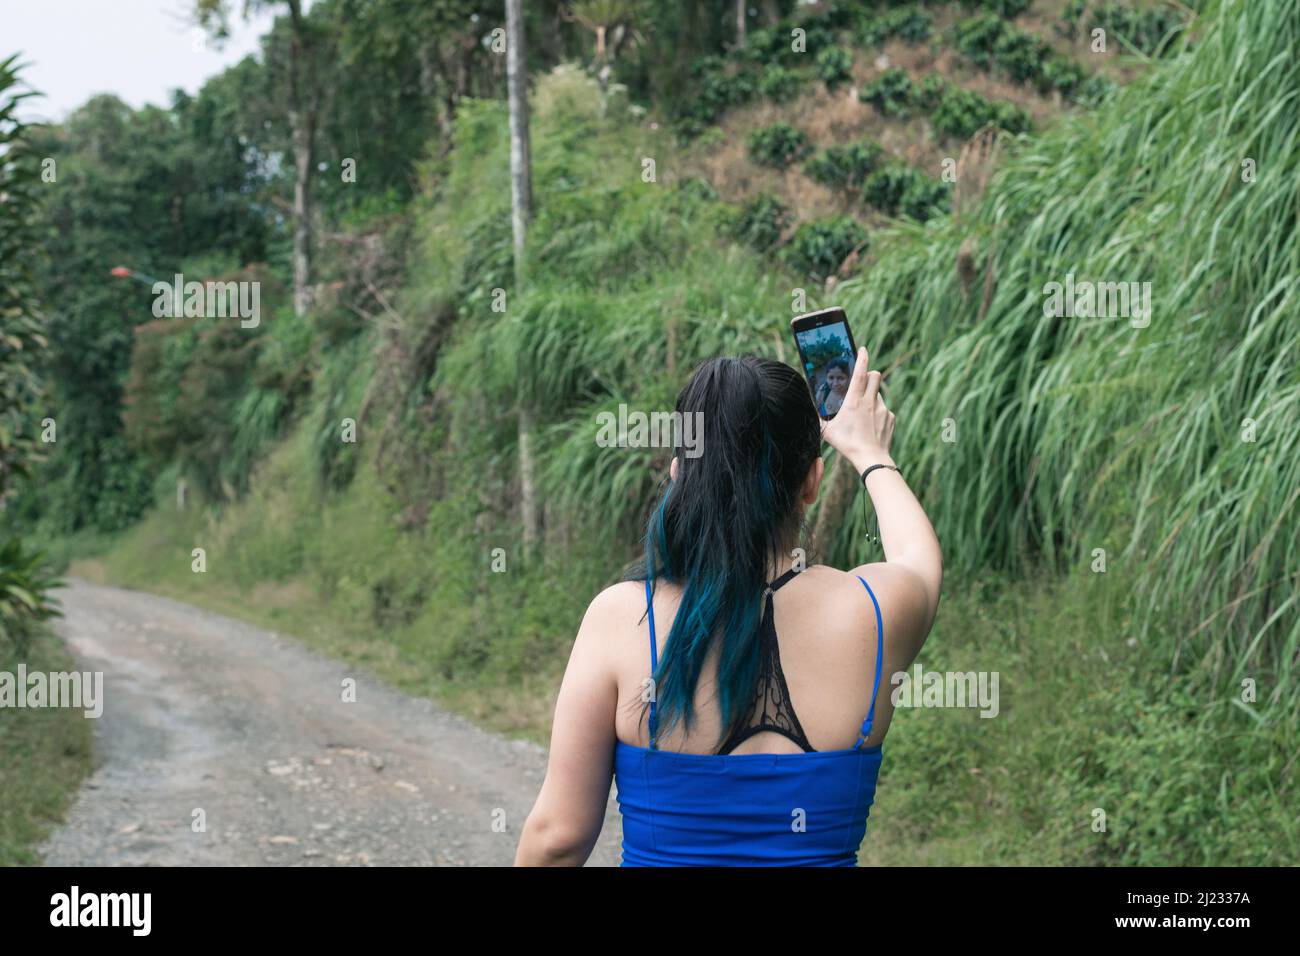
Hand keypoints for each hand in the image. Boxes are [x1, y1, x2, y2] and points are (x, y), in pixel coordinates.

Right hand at [820, 346, 895, 472]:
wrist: (871, 458)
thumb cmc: (848, 444)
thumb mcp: (827, 431)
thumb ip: (819, 419)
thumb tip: (810, 411)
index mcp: (854, 401)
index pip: (860, 372)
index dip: (862, 358)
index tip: (863, 349)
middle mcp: (870, 401)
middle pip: (875, 376)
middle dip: (870, 374)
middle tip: (862, 382)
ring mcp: (883, 409)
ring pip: (878, 393)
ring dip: (871, 396)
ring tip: (863, 413)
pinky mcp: (891, 418)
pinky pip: (884, 409)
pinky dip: (878, 412)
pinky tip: (871, 425)